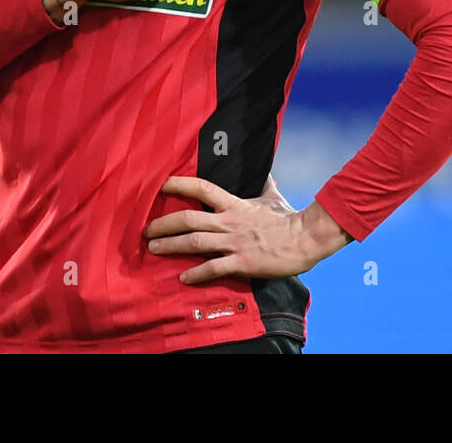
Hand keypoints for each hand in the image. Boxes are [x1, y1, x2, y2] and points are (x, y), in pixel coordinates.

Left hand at [144, 175, 350, 283]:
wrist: (306, 239)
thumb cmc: (289, 218)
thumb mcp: (274, 197)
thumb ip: (264, 184)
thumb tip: (266, 173)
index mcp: (235, 204)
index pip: (201, 188)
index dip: (179, 184)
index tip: (159, 185)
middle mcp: (229, 222)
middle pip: (188, 218)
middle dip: (164, 223)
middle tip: (145, 229)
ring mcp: (234, 243)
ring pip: (195, 242)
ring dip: (171, 245)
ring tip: (153, 248)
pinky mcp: (242, 263)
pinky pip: (214, 268)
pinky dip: (196, 274)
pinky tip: (183, 278)